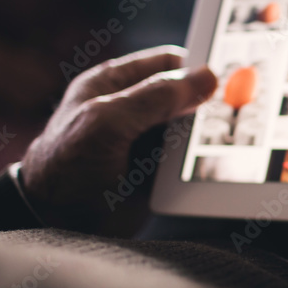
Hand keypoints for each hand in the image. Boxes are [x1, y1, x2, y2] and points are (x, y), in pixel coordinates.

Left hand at [20, 46, 216, 234]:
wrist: (55, 224)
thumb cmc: (66, 165)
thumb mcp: (109, 121)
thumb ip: (156, 97)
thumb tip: (204, 77)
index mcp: (114, 84)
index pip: (167, 64)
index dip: (195, 69)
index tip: (225, 79)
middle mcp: (132, 110)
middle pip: (184, 98)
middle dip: (206, 107)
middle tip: (232, 114)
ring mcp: (144, 143)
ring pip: (190, 132)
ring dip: (203, 140)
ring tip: (220, 144)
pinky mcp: (154, 175)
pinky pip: (186, 163)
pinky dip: (198, 164)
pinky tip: (208, 166)